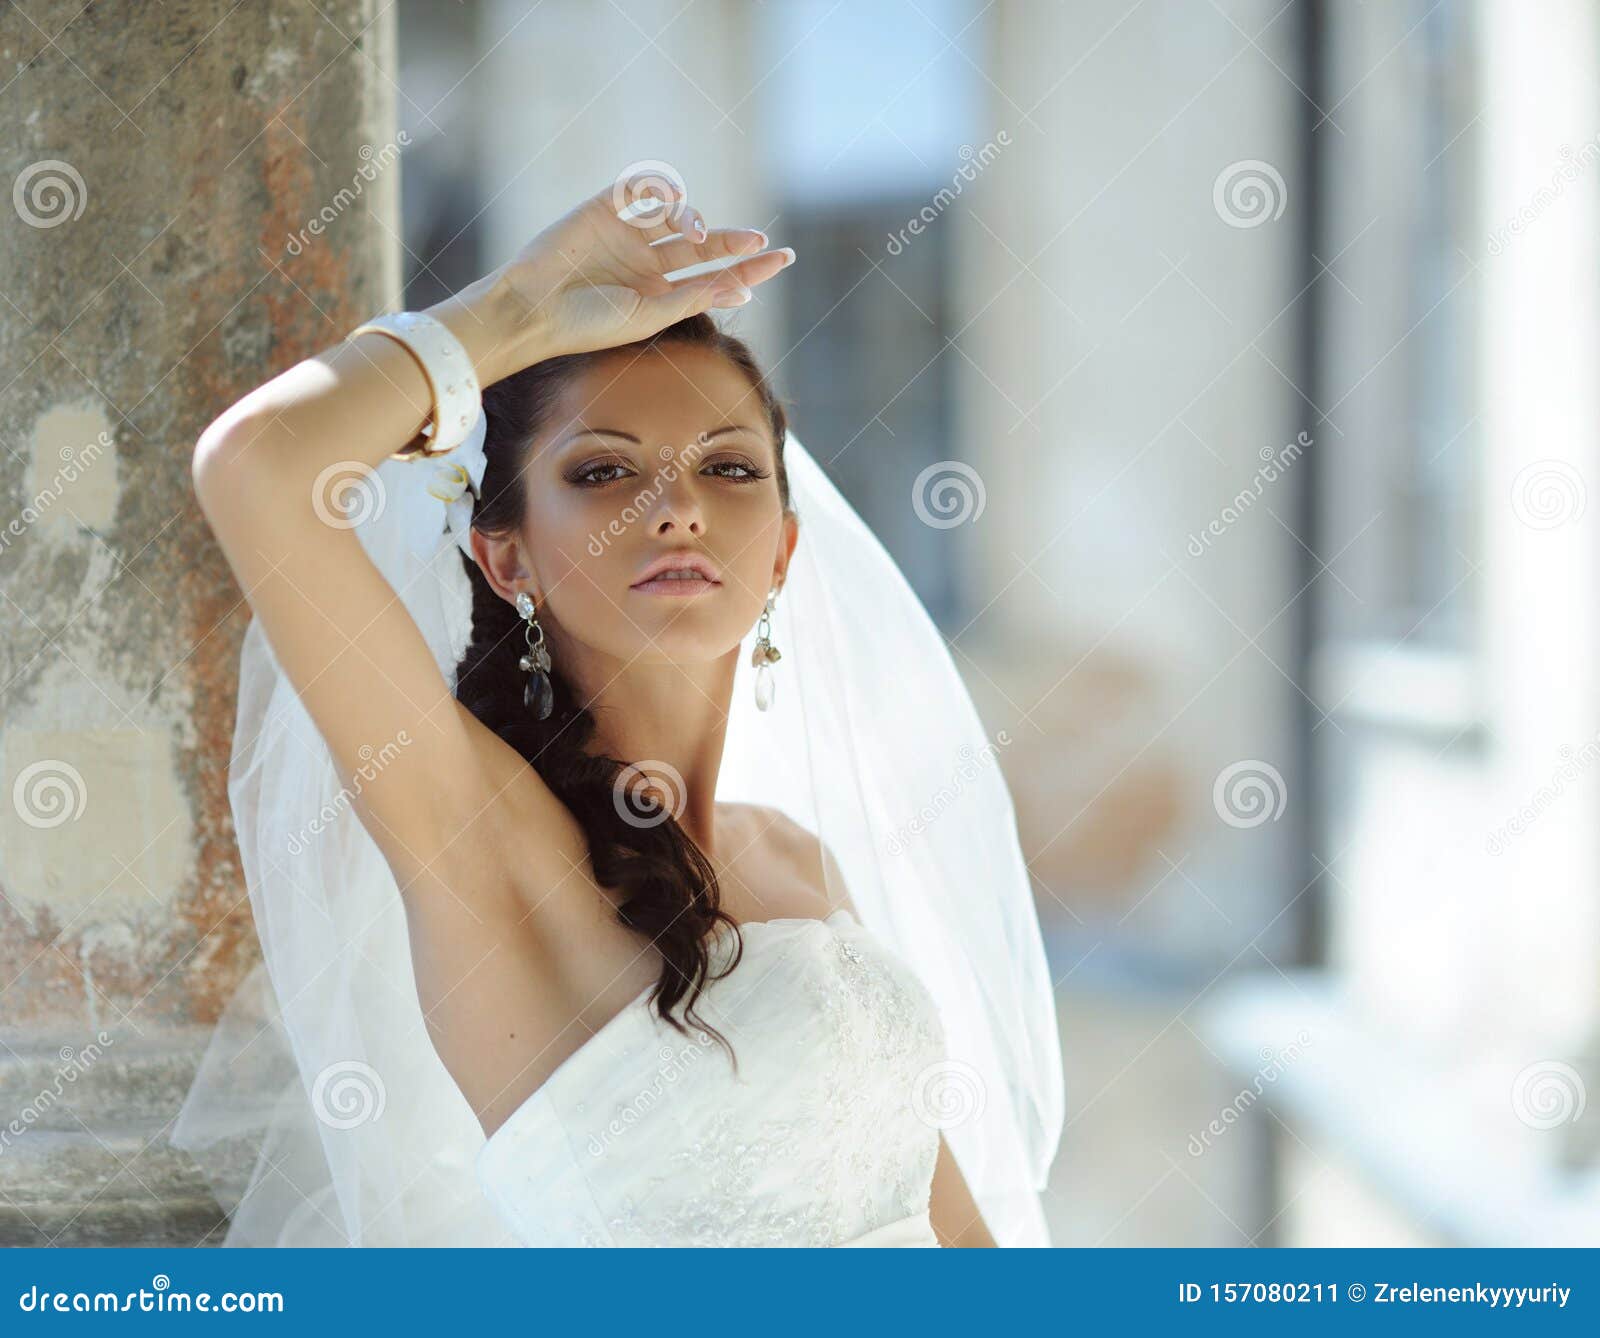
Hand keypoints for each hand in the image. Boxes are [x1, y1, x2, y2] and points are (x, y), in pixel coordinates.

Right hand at [482, 169, 794, 372]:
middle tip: (762, 242)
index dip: (749, 269)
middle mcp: (649, 264)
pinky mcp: (607, 207)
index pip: (715, 278)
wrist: (533, 307)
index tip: (782, 259)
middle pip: (706, 247)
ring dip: (694, 219)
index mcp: (661, 296)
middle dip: (736, 243)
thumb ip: (692, 298)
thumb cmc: (588, 324)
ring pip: (679, 214)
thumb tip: (740, 287)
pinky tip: (672, 209)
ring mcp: (629, 234)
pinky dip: (664, 191)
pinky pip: (646, 187)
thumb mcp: (648, 315)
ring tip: (695, 234)